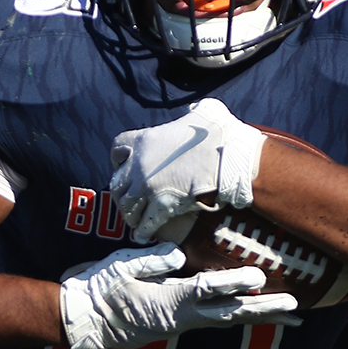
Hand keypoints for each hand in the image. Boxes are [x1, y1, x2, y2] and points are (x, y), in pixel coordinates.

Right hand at [60, 243, 297, 348]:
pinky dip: (242, 318)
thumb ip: (149, 260)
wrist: (85, 321)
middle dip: (262, 310)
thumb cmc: (100, 289)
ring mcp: (183, 324)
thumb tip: (178, 254)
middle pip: (229, 314)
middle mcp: (181, 318)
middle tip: (294, 306)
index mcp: (166, 302)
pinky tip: (259, 315)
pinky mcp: (182, 324)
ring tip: (290, 316)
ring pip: (228, 320)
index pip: (205, 290)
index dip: (233, 283)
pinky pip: (219, 322)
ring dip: (259, 317)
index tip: (258, 277)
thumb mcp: (119, 268)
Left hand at [110, 98, 265, 242]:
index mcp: (145, 139)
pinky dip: (143, 231)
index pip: (118, 148)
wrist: (230, 158)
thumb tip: (194, 114)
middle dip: (121, 194)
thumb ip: (190, 114)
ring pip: (127, 206)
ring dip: (129, 214)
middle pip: (117, 183)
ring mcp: (148, 187)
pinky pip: (145, 223)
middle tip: (128, 201)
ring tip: (134, 220)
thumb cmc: (219, 133)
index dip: (118, 159)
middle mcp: (140, 164)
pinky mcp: (162, 206)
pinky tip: (143, 236)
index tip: (122, 166)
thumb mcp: (202, 113)